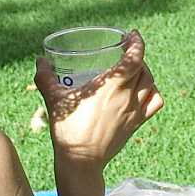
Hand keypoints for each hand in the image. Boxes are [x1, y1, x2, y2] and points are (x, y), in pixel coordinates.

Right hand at [35, 31, 162, 168]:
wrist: (81, 160)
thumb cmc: (68, 129)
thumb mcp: (54, 99)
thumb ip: (45, 78)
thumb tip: (40, 60)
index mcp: (112, 86)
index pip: (135, 57)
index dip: (137, 43)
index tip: (132, 35)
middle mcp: (128, 96)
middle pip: (143, 68)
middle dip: (137, 55)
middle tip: (127, 50)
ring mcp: (135, 111)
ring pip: (151, 83)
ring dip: (145, 71)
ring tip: (134, 69)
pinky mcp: (137, 124)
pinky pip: (155, 103)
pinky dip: (153, 91)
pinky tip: (143, 90)